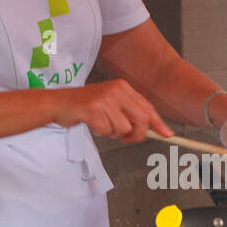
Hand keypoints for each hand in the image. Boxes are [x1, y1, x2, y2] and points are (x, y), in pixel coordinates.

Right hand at [52, 80, 170, 143]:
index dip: (158, 122)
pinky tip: (93, 123)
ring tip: (103, 125)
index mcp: (123, 87)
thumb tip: (149, 129)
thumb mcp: (111, 103)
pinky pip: (107, 130)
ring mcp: (105, 99)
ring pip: (124, 128)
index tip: (167, 134)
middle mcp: (116, 90)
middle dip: (137, 135)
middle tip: (127, 139)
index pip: (147, 107)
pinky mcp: (93, 109)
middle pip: (141, 119)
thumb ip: (129, 113)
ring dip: (114, 134)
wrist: (59, 103)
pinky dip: (101, 133)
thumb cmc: (86, 106)